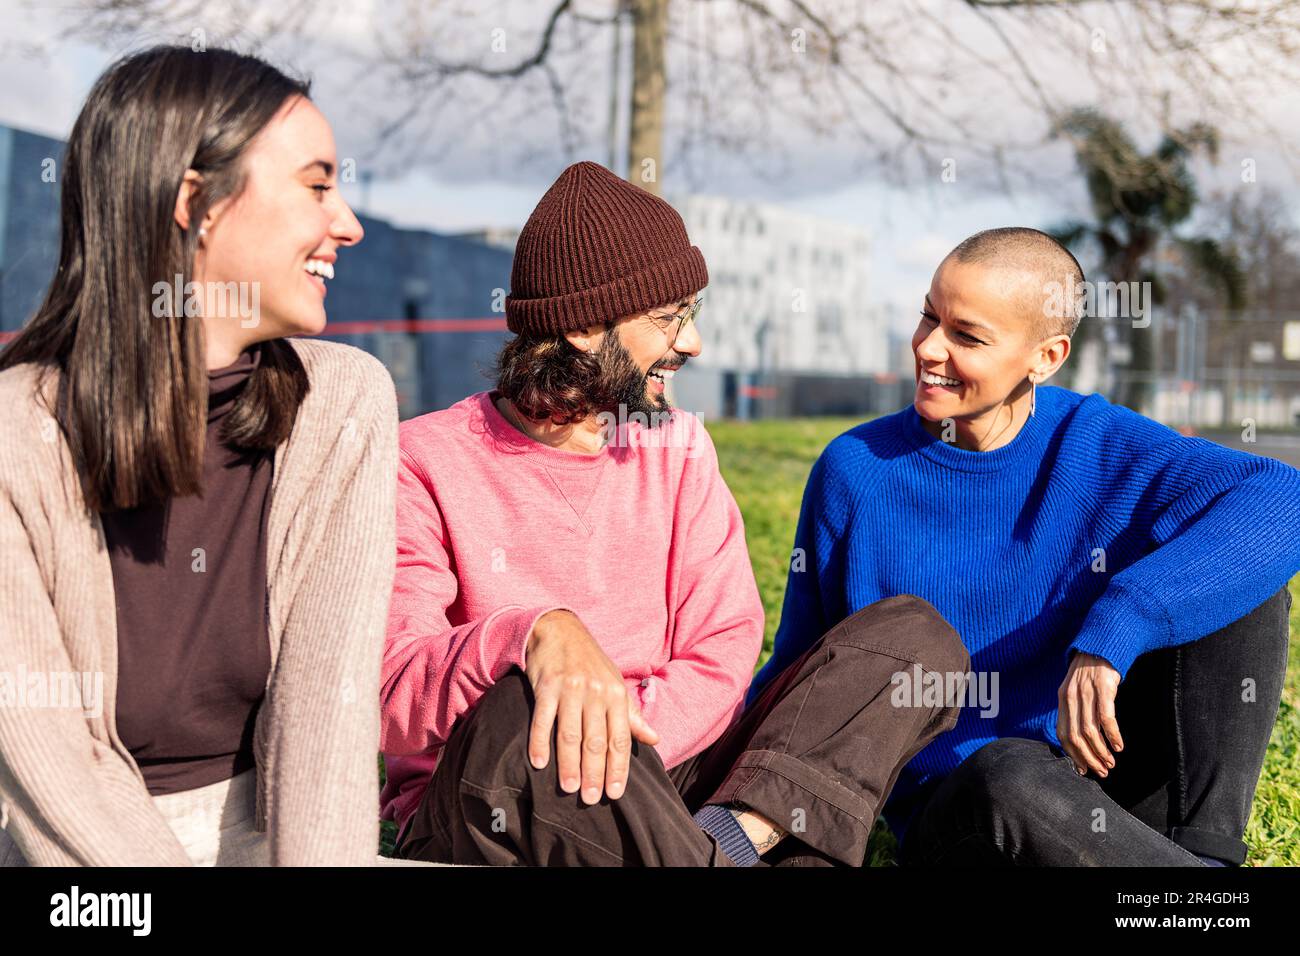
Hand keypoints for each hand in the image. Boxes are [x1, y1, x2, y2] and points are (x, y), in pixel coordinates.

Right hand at [524, 610, 659, 803]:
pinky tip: (539, 762)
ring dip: (569, 763)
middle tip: (590, 798)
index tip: (615, 793)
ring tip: (568, 788)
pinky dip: (540, 741)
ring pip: (570, 733)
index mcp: (616, 695)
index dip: (618, 767)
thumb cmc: (590, 662)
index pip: (619, 738)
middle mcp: (595, 692)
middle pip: (595, 740)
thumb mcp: (615, 684)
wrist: (559, 629)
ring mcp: (570, 689)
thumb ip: (632, 715)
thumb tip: (654, 739)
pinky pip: (543, 718)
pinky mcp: (546, 685)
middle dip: (594, 772)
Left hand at [1056, 651, 1123, 777]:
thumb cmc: (1090, 672)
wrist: (1102, 644)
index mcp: (1062, 699)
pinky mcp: (1104, 687)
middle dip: (1088, 758)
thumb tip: (1079, 740)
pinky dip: (1112, 735)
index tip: (1084, 769)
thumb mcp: (1075, 689)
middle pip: (1075, 736)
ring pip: (1090, 730)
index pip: (1062, 733)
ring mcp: (1086, 691)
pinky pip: (1106, 717)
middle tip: (1102, 771)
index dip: (1073, 754)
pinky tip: (1119, 746)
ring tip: (1111, 763)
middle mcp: (1071, 696)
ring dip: (1101, 751)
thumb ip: (1075, 711)